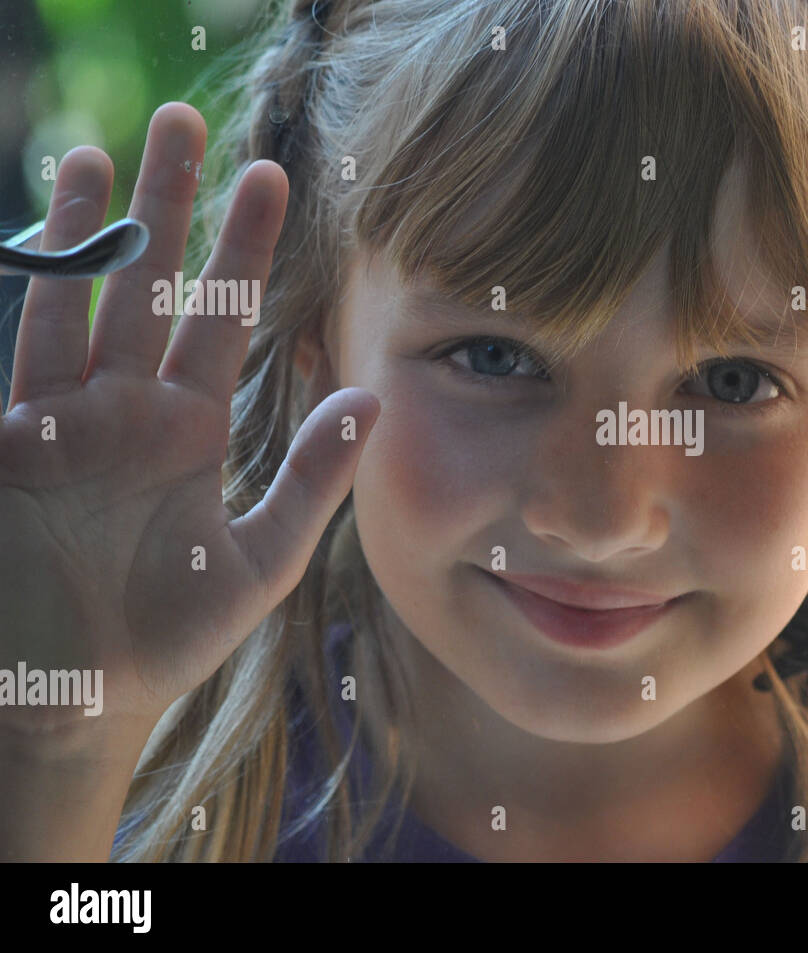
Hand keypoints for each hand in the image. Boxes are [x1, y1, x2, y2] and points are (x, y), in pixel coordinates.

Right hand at [0, 102, 377, 741]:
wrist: (73, 697)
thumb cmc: (167, 638)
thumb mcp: (259, 559)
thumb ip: (312, 478)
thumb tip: (372, 397)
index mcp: (193, 429)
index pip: (226, 318)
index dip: (245, 247)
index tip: (273, 178)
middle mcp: (131, 408)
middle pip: (154, 286)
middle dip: (169, 206)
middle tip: (189, 121)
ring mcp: (65, 415)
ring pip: (83, 298)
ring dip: (93, 226)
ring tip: (107, 148)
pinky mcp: (11, 435)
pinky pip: (23, 344)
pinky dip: (34, 283)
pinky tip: (46, 223)